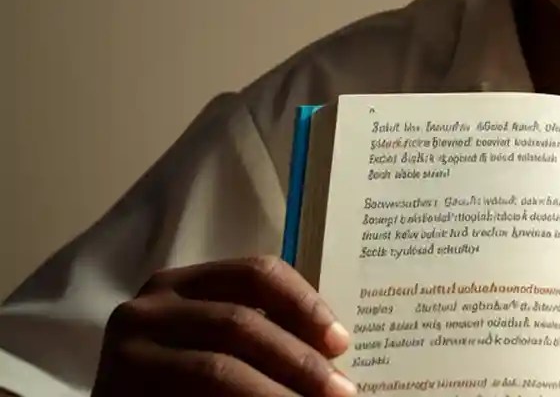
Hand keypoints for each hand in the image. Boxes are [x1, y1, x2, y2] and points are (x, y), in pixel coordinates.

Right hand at [92, 256, 354, 395]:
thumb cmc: (179, 383)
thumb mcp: (220, 346)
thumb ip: (264, 336)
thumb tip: (334, 351)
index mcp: (183, 284)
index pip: (256, 273)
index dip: (304, 304)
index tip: (342, 342)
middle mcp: (149, 307)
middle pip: (243, 321)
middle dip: (300, 360)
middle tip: (342, 390)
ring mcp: (128, 350)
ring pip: (220, 367)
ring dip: (277, 392)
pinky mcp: (119, 389)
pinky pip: (197, 395)